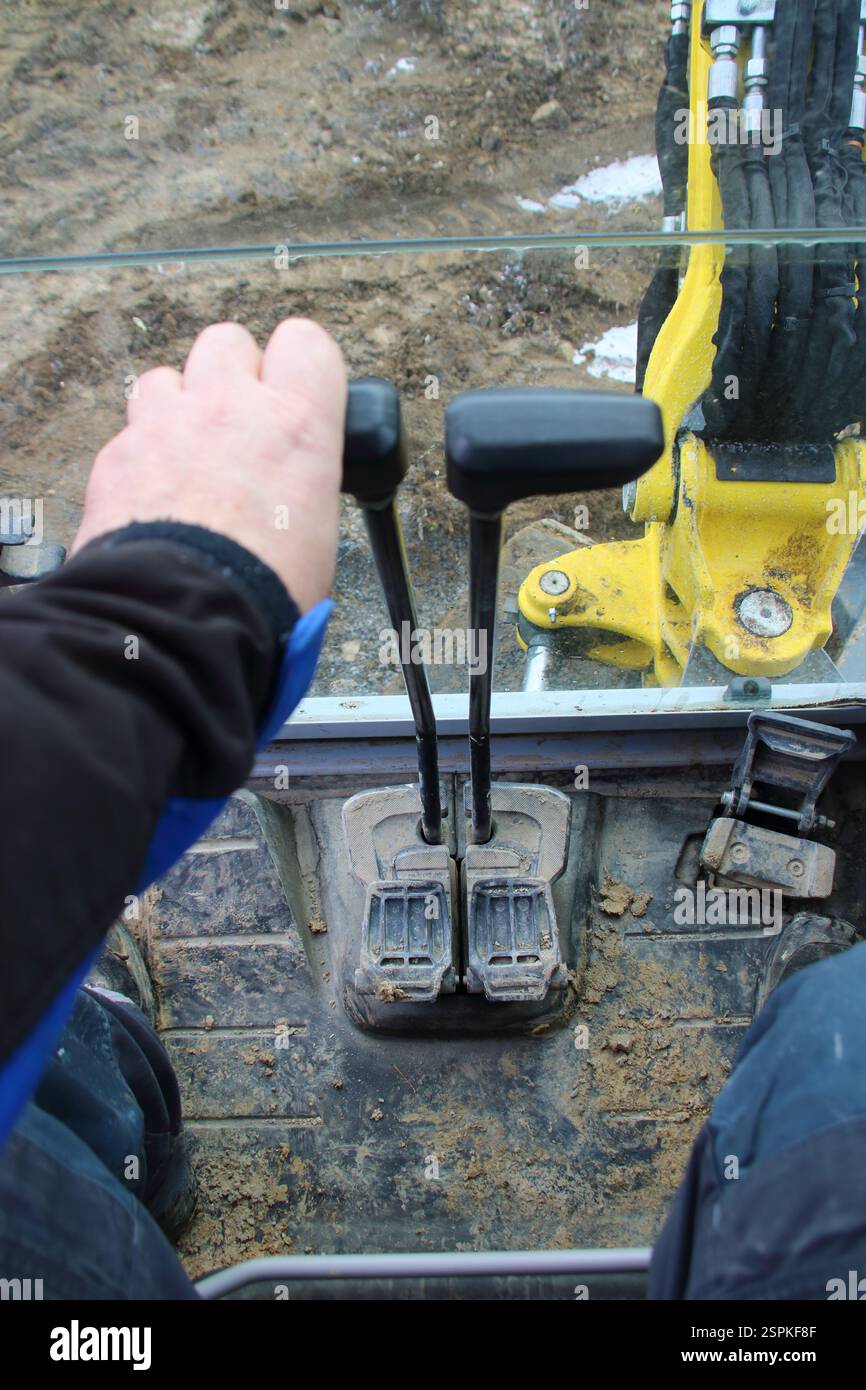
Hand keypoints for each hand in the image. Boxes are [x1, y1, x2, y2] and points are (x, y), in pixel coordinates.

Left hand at [72, 317, 346, 612]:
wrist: (184, 618)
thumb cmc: (261, 593)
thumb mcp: (319, 538)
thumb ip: (303, 490)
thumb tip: (294, 504)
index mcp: (295, 427)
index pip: (307, 344)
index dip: (301, 368)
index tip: (297, 393)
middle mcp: (229, 409)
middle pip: (228, 341)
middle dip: (232, 375)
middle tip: (238, 424)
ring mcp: (165, 424)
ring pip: (167, 377)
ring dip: (178, 407)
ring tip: (187, 456)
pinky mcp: (117, 454)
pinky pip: (129, 432)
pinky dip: (140, 455)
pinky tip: (151, 497)